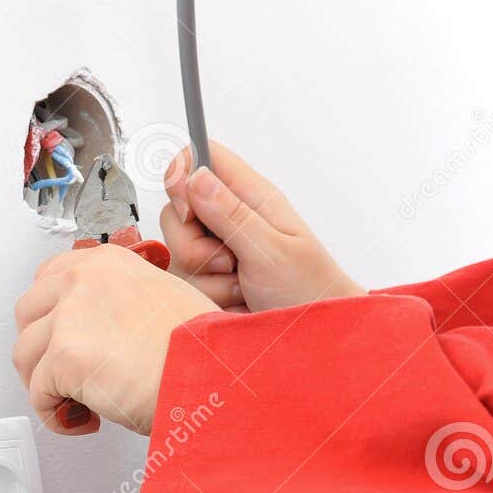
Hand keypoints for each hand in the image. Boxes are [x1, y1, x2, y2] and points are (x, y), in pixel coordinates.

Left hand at [13, 244, 217, 435]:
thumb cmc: (199, 349)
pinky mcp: (64, 356)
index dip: (49, 316)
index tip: (58, 337)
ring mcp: (69, 316)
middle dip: (39, 349)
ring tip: (77, 402)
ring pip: (25, 354)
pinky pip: (38, 394)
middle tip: (62, 375)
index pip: (48, 278)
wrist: (210, 376)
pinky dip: (56, 415)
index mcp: (106, 263)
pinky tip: (86, 420)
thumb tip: (100, 330)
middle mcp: (83, 281)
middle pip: (27, 313)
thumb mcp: (161, 300)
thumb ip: (120, 302)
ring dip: (45, 384)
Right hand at [158, 140, 364, 311]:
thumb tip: (196, 176)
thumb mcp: (271, 250)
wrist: (315, 336)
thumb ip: (231, 214)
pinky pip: (184, 281)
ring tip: (241, 286)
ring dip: (205, 276)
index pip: (202, 157)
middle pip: (177, 210)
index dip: (182, 174)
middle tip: (229, 262)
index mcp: (252, 197)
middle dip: (192, 242)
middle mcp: (231, 218)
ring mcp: (217, 249)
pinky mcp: (209, 279)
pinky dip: (206, 296)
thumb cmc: (309, 290)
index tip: (188, 209)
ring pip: (178, 250)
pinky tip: (235, 300)